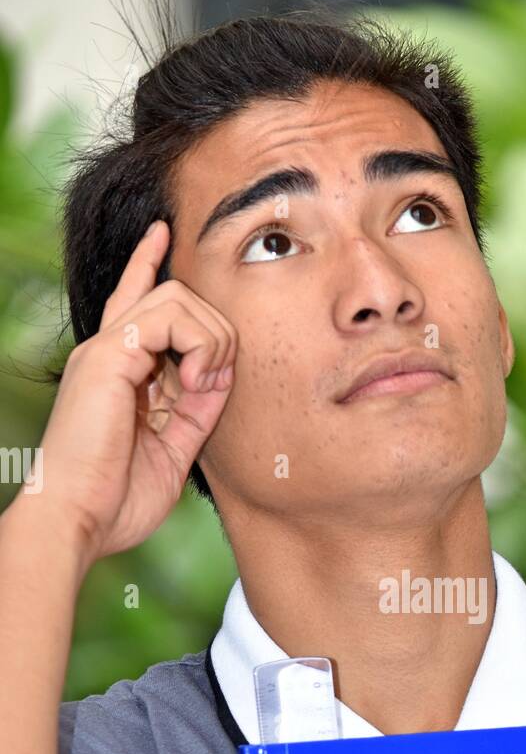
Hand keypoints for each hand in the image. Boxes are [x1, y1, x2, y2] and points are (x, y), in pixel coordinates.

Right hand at [36, 219, 236, 564]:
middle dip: (217, 332)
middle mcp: (107, 353)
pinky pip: (168, 315)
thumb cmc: (116, 501)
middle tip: (217, 382)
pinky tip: (197, 381)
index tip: (163, 232)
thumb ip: (196, 412)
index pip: (136, 302)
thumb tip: (221, 375)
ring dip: (212, 338)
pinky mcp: (106, 355)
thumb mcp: (173, 452)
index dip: (148, 263)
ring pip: (176, 296)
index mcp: (117, 372)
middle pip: (173, 296)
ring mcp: (104, 350)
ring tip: (206, 384)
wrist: (77, 521)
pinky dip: (200, 344)